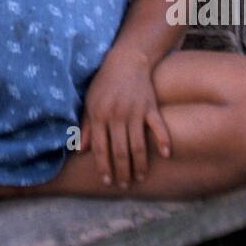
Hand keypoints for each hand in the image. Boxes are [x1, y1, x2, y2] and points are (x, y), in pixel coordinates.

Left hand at [79, 47, 170, 187]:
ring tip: (139, 177)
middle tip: (124, 185)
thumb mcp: (90, 103)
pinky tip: (166, 155)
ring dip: (139, 164)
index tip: (107, 181)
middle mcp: (116, 114)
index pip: (100, 147)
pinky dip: (163, 140)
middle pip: (120, 150)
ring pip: (138, 144)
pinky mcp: (150, 106)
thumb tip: (79, 150)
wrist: (125, 60)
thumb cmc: (104, 83)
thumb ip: (86, 127)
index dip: (103, 166)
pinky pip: (158, 126)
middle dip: (122, 171)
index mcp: (99, 114)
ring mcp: (135, 111)